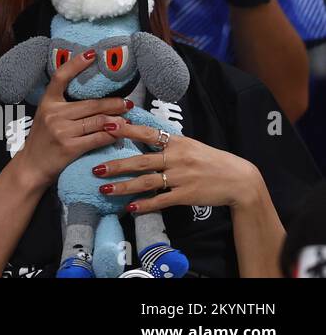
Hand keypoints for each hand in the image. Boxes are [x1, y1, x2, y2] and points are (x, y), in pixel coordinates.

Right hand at [11, 50, 130, 188]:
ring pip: (98, 121)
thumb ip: (65, 107)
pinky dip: (113, 136)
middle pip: (91, 104)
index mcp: (47, 102)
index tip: (92, 53)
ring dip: (118, 120)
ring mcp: (61, 131)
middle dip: (114, 103)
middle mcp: (53, 114)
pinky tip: (121, 134)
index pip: (61, 77)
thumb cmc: (43, 140)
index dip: (76, 64)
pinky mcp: (70, 147)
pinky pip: (98, 138)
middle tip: (128, 103)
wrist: (31, 166)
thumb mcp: (47, 117)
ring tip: (128, 119)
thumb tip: (95, 99)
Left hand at [92, 122, 265, 212]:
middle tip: (96, 168)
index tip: (106, 126)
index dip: (126, 130)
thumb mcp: (189, 144)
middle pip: (141, 161)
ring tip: (105, 189)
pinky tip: (130, 207)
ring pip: (147, 182)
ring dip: (124, 186)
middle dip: (117, 165)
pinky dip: (145, 204)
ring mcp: (181, 178)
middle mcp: (177, 158)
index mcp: (176, 142)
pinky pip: (161, 200)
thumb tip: (138, 131)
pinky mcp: (186, 195)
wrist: (238, 180)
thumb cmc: (210, 160)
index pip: (146, 133)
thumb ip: (166, 141)